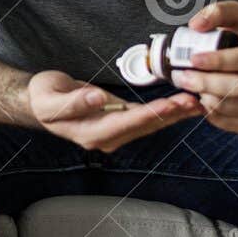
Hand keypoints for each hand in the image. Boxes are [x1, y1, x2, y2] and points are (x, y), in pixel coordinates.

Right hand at [28, 70, 201, 151]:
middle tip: (193, 102)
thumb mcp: (50, 99)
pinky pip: (147, 118)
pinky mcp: (119, 121)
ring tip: (197, 103)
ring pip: (150, 124)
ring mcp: (114, 131)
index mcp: (90, 133)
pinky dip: (165, 111)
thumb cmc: (43, 98)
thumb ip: (74, 102)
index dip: (147, 115)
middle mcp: (106, 138)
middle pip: (144, 127)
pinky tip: (182, 105)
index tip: (167, 106)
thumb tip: (98, 98)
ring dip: (173, 114)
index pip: (124, 124)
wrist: (39, 102)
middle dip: (169, 114)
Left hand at [167, 0, 237, 133]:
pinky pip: (231, 124)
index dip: (217, 60)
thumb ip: (218, 12)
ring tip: (191, 87)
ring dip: (206, 99)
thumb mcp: (236, 19)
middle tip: (181, 77)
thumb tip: (196, 25)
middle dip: (205, 83)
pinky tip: (203, 100)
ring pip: (233, 108)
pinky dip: (212, 115)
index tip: (193, 59)